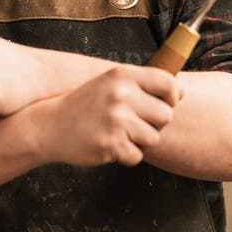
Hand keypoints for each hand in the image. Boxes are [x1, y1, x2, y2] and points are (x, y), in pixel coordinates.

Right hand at [33, 65, 180, 167]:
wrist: (51, 125)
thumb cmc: (86, 105)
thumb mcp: (111, 83)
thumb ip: (144, 85)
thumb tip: (180, 91)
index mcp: (122, 75)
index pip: (167, 83)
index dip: (172, 97)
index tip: (164, 103)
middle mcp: (121, 95)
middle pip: (165, 115)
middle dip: (153, 123)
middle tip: (132, 123)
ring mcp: (116, 120)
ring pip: (153, 138)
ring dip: (139, 141)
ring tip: (118, 133)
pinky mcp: (111, 144)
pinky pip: (137, 155)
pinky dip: (126, 155)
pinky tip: (110, 145)